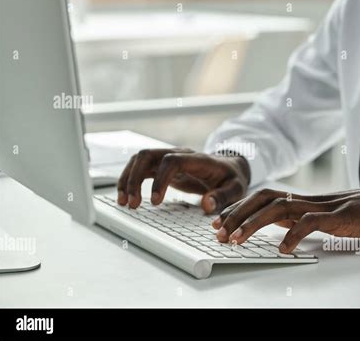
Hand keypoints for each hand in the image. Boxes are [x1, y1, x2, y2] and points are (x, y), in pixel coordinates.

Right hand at [117, 149, 249, 212]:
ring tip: (123, 202)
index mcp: (197, 159)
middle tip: (132, 203)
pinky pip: (140, 168)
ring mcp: (169, 158)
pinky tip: (125, 197)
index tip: (155, 202)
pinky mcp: (162, 166)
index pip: (171, 161)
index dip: (160, 180)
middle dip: (135, 179)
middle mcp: (179, 154)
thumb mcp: (236, 189)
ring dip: (128, 179)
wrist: (230, 168)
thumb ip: (223, 197)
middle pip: (148, 155)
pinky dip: (129, 181)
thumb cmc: (232, 179)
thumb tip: (206, 205)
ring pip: (139, 159)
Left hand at [212, 183, 359, 252]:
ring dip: (253, 224)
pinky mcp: (339, 217)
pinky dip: (293, 235)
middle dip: (236, 214)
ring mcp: (322, 206)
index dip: (239, 209)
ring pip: (279, 208)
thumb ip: (302, 219)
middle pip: (263, 198)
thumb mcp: (324, 217)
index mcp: (302, 201)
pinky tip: (282, 249)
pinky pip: (311, 223)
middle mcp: (307, 200)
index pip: (263, 198)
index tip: (219, 222)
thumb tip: (280, 228)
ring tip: (236, 240)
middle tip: (217, 231)